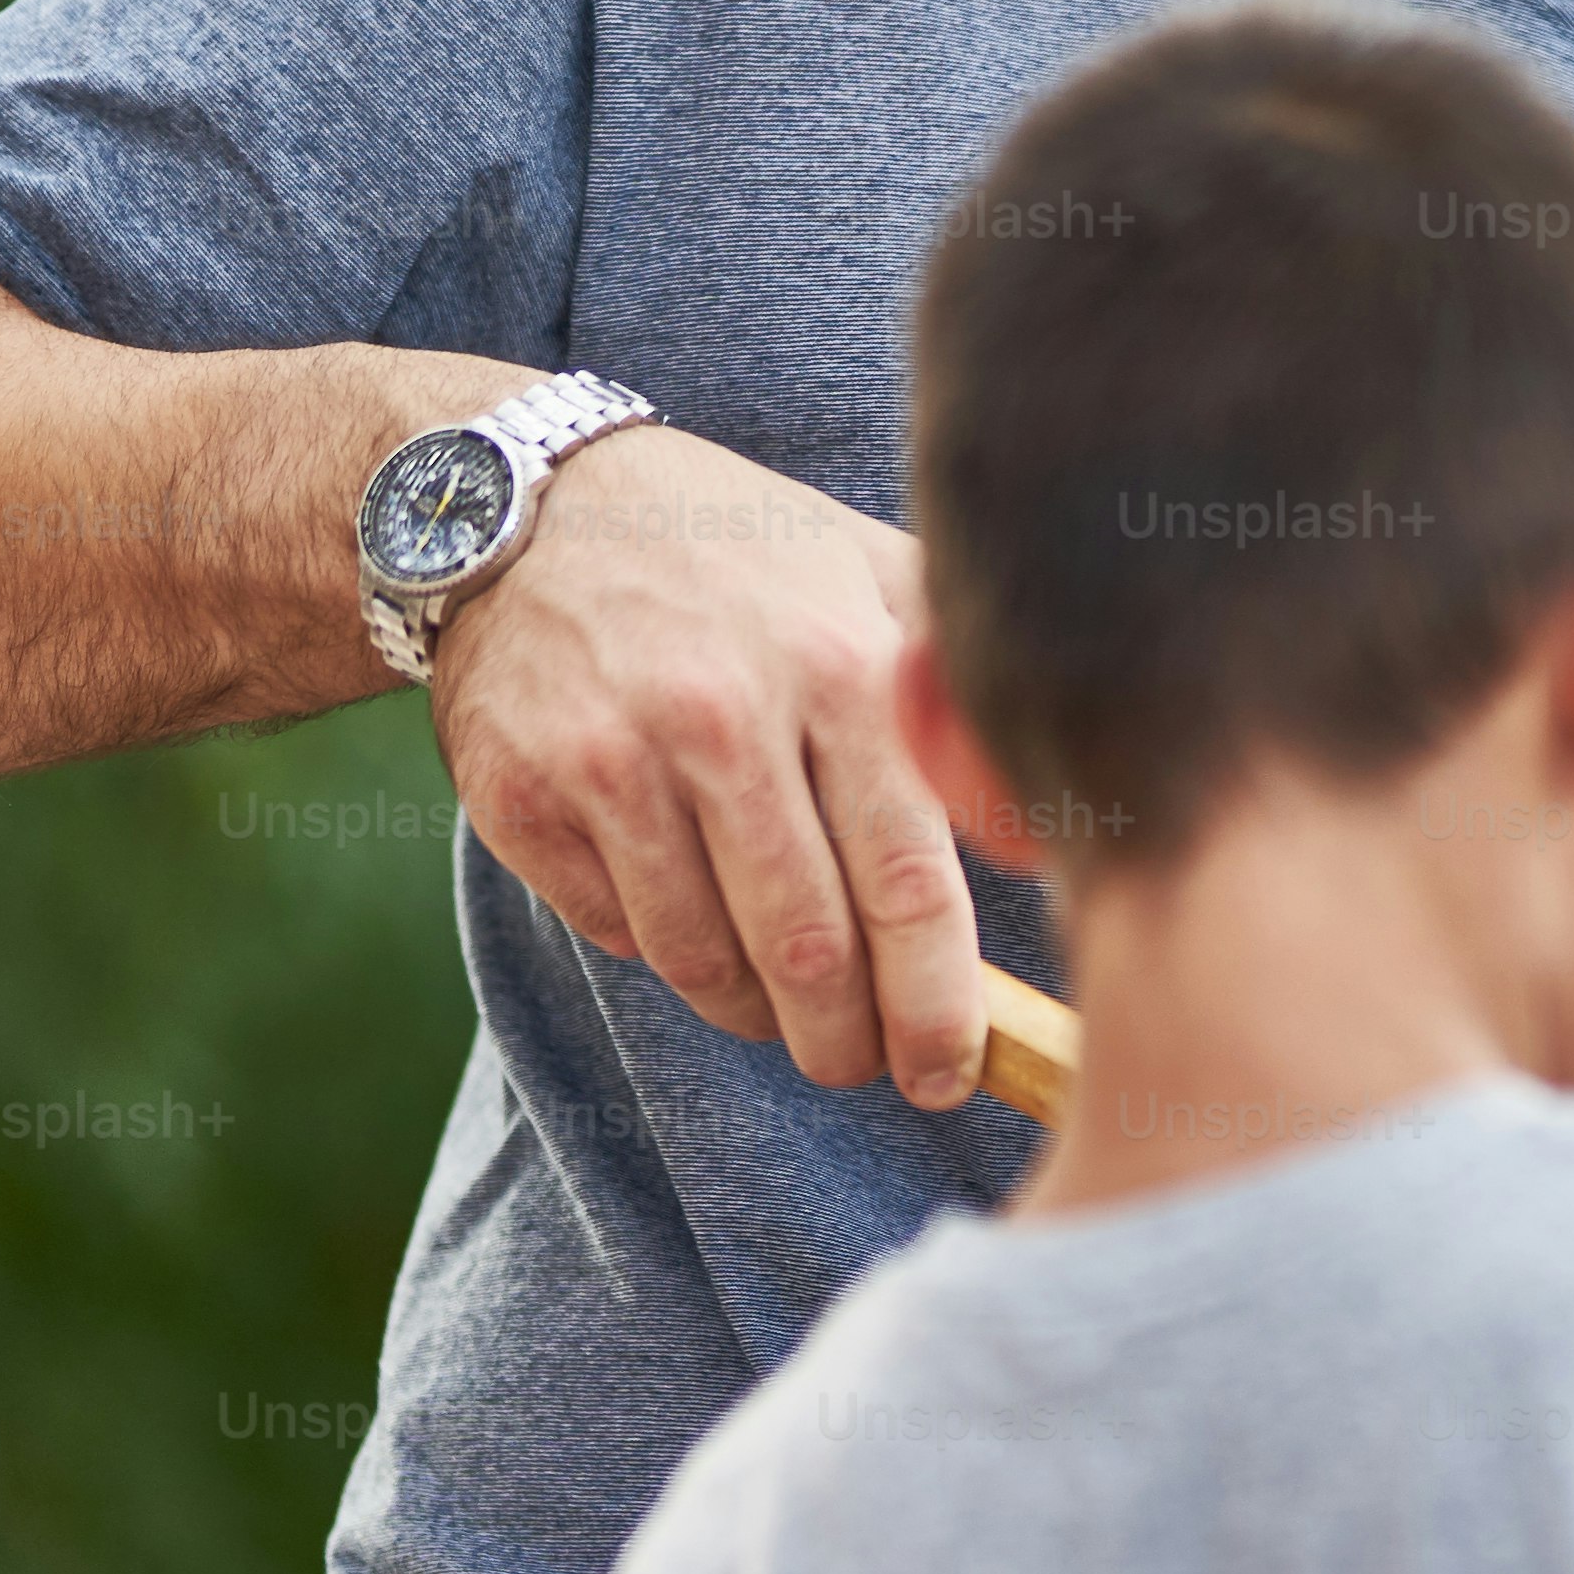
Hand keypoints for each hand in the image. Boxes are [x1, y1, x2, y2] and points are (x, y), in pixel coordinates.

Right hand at [421, 424, 990, 1103]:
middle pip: (810, 950)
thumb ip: (964, 700)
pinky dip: (664, 955)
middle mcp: (726, 716)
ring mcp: (613, 756)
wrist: (537, 503)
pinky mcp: (520, 791)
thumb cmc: (744, 561)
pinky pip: (617, 931)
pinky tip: (692, 922)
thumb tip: (1053, 843)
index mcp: (841, 668)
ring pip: (703, 961)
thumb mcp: (876, 580)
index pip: (910, 887)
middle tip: (864, 1066)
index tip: (949, 1071)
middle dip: (847, 1042)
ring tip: (784, 1012)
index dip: (937, 1007)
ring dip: (756, 1015)